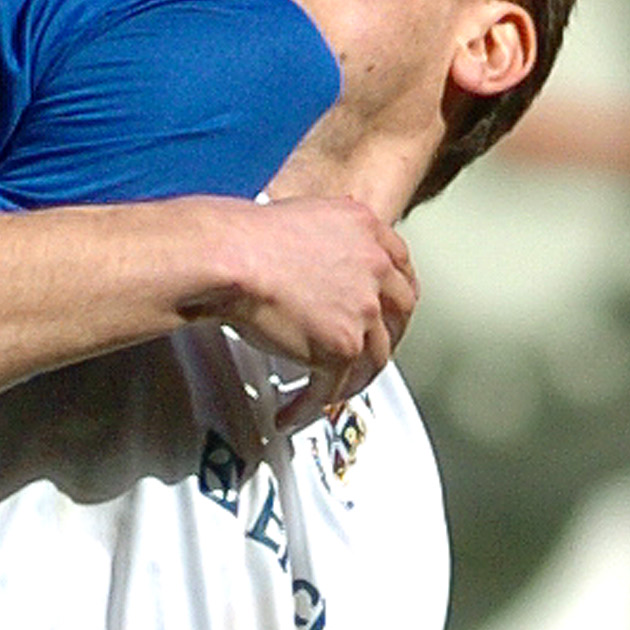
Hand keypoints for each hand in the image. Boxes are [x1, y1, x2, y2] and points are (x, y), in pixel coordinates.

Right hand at [203, 199, 417, 423]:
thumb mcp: (302, 217)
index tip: (384, 308)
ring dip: (352, 381)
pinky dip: (310, 406)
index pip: (400, 269)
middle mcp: (373, 269)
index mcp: (367, 231)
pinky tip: (292, 412)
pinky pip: (331, 388)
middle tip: (364, 354)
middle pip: (398, 315)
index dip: (393, 295)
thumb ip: (326, 241)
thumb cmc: (244, 239)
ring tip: (329, 393)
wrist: (228, 258)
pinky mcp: (341, 347)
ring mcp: (362, 311)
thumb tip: (314, 264)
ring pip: (373, 359)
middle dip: (385, 339)